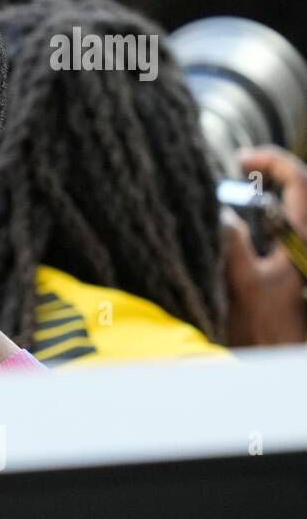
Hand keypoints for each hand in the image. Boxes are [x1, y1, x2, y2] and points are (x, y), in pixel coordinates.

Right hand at [222, 144, 306, 347]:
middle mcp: (304, 240)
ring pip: (287, 207)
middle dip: (267, 172)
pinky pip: (277, 227)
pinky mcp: (289, 264)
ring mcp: (298, 252)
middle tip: (235, 168)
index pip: (299, 181)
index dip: (272, 160)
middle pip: (296, 189)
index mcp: (304, 238)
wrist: (279, 358)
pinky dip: (257, 216)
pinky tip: (233, 223)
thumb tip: (220, 212)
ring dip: (261, 194)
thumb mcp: (244, 285)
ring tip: (231, 191)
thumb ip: (232, 246)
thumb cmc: (267, 328)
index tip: (239, 159)